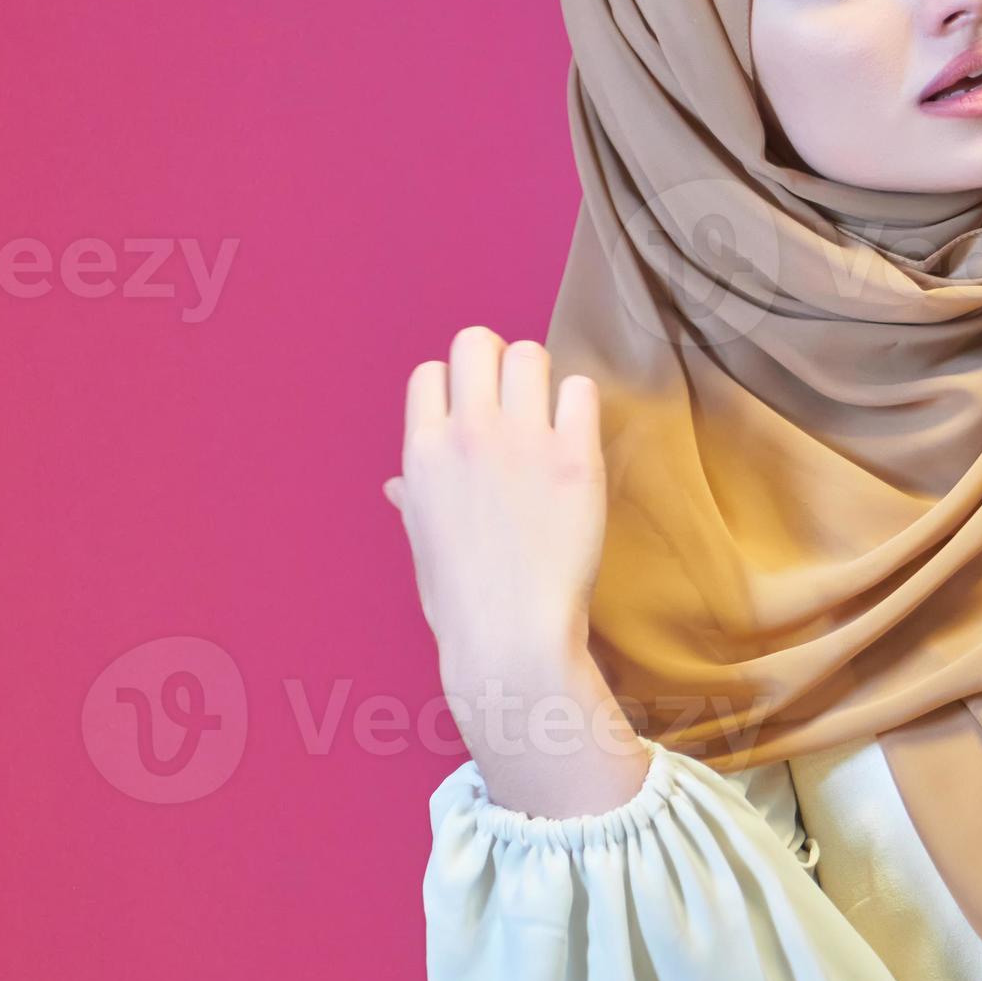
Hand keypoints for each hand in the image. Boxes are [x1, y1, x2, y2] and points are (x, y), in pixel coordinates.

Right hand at [388, 327, 643, 816]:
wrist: (512, 636)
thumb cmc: (464, 600)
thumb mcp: (422, 543)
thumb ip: (413, 499)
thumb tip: (400, 485)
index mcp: (420, 453)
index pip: (431, 372)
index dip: (455, 384)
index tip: (474, 411)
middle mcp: (467, 435)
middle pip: (477, 343)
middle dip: (497, 362)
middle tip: (516, 398)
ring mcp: (522, 442)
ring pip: (530, 354)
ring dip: (541, 376)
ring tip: (550, 413)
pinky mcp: (576, 457)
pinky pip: (581, 389)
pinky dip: (580, 404)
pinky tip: (579, 434)